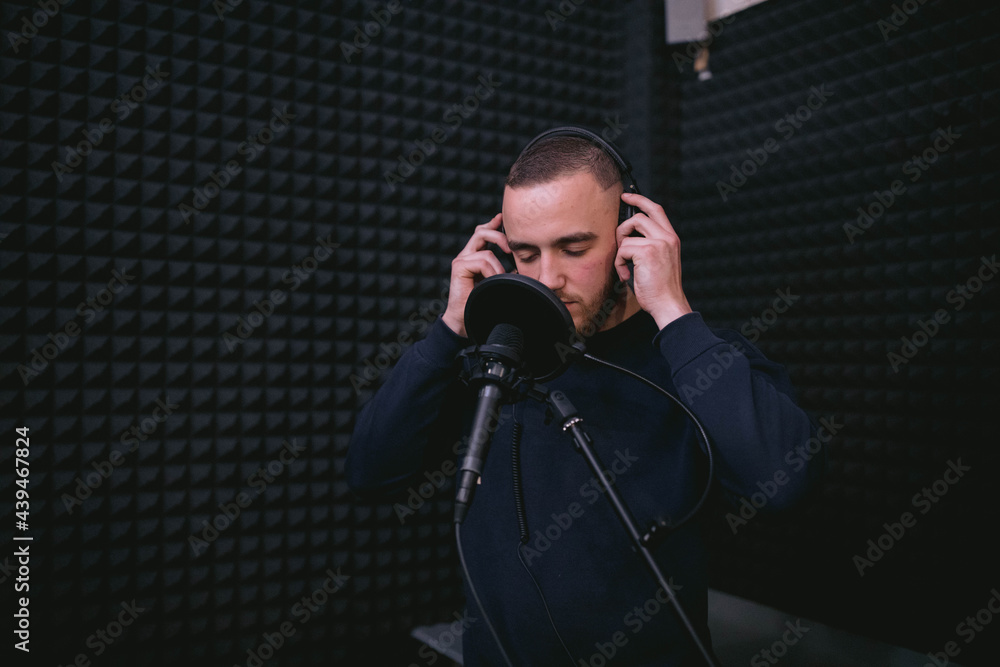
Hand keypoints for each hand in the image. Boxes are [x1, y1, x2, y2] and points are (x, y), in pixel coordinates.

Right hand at [441, 213, 510, 336]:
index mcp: (474, 258)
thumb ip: (506, 273)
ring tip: (501, 279)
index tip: (502, 218)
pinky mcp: (459, 267)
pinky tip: (492, 282)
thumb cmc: (480, 305)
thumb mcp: (498, 285)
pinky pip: (481, 260)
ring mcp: (462, 260)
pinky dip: (491, 271)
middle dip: (498, 235)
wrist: (463, 322)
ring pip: (484, 248)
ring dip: (498, 265)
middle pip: (481, 232)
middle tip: (509, 248)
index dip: (493, 225)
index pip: (482, 234)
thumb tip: (522, 269)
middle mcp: (467, 256)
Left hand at [614, 193, 692, 328]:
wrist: (668, 304)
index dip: (640, 200)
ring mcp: (658, 243)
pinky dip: (619, 263)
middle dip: (623, 228)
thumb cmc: (661, 288)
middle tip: (619, 243)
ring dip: (621, 249)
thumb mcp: (661, 261)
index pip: (656, 209)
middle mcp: (667, 237)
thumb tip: (629, 237)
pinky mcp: (647, 252)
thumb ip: (651, 245)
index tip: (626, 196)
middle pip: (638, 216)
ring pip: (628, 233)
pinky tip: (626, 275)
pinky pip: (623, 249)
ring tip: (625, 265)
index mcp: (671, 238)